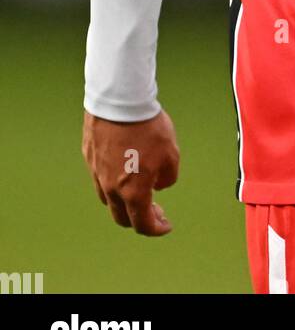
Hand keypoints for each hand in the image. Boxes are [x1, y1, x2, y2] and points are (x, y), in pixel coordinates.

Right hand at [82, 107, 178, 235]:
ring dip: (123, 200)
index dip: (156, 228)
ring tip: (138, 189)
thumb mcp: (171, 154)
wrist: (120, 101)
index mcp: (132, 192)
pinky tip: (124, 166)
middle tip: (155, 210)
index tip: (166, 225)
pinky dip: (113, 179)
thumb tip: (158, 185)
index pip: (142, 224)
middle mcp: (111, 188)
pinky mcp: (89, 156)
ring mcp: (96, 172)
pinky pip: (100, 176)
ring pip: (108, 198)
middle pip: (122, 217)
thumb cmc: (148, 129)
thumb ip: (167, 177)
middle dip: (139, 219)